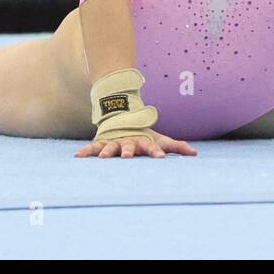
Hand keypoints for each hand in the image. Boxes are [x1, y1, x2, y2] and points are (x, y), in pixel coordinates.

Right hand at [75, 129, 197, 158]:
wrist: (123, 116)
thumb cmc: (144, 134)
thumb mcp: (160, 139)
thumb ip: (176, 147)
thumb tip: (195, 153)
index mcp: (143, 142)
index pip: (152, 147)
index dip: (157, 152)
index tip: (160, 158)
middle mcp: (128, 141)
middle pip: (129, 146)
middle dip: (128, 151)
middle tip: (128, 156)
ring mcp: (114, 141)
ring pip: (110, 147)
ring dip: (107, 151)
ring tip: (102, 158)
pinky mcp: (102, 142)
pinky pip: (92, 147)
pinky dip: (86, 151)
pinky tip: (78, 157)